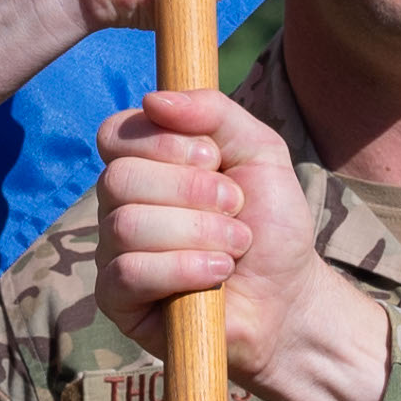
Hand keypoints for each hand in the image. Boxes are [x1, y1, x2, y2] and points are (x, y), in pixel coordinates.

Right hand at [92, 90, 392, 400]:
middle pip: (118, 179)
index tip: (215, 160)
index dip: (165, 144)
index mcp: (144, 164)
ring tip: (235, 247)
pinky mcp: (117, 301)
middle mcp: (119, 205)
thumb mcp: (259, 151)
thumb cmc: (270, 224)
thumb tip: (153, 99)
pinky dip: (182, 269)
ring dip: (198, 233)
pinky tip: (217, 273)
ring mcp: (112, 253)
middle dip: (191, 192)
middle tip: (235, 209)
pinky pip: (128, 273)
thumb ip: (214, 111)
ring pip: (126, 225)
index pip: (116, 133)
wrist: (288, 297)